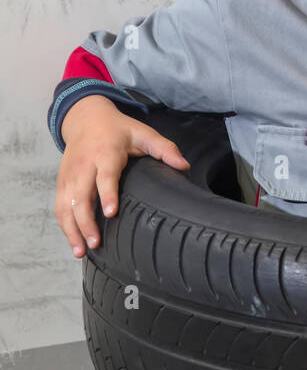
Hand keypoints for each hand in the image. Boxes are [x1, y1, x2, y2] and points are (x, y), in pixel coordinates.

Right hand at [55, 96, 189, 256]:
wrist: (85, 118)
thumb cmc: (118, 129)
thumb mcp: (143, 133)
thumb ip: (164, 148)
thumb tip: (184, 166)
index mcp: (105, 153)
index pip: (105, 176)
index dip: (106, 194)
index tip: (110, 213)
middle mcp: (84, 166)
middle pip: (80, 196)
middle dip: (86, 222)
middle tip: (97, 243)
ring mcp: (70, 176)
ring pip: (65, 206)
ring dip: (72, 230)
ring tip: (81, 251)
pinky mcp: (62, 183)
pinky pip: (59, 207)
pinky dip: (65, 226)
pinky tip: (75, 243)